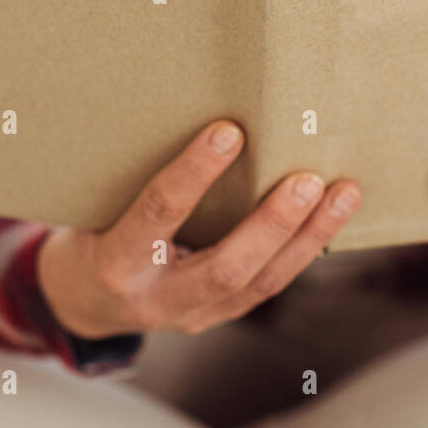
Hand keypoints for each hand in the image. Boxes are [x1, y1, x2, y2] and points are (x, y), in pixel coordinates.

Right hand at [36, 119, 360, 339]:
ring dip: (307, 236)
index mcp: (117, 263)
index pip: (160, 214)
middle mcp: (157, 298)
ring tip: (342, 193)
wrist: (84, 302)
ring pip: (261, 282)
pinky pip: (270, 283)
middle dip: (271, 225)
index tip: (229, 130)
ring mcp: (193, 315)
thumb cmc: (95, 232)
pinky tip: (332, 213)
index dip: (194, 173)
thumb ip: (142, 173)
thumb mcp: (101, 205)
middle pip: (225, 269)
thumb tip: (207, 112)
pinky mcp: (220, 315)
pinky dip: (304, 247)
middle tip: (306, 181)